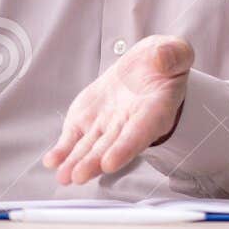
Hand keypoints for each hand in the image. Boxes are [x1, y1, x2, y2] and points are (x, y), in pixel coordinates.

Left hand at [43, 35, 193, 184]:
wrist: (144, 68)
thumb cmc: (163, 64)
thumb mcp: (175, 52)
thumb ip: (173, 55)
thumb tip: (163, 58)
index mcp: (155, 110)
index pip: (141, 132)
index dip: (126, 148)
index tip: (110, 162)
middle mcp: (129, 125)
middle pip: (110, 147)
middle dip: (94, 163)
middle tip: (80, 175)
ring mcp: (106, 126)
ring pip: (90, 148)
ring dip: (76, 162)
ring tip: (64, 176)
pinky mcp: (87, 122)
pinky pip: (74, 138)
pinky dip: (63, 150)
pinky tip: (52, 161)